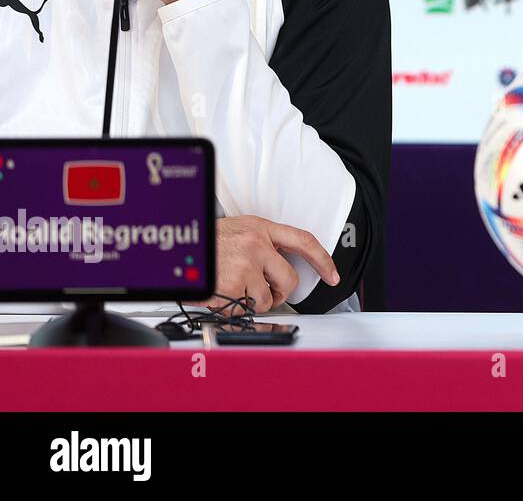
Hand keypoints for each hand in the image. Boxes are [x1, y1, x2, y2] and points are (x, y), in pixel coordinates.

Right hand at [201, 215, 340, 313]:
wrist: (174, 248)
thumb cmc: (202, 243)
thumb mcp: (236, 230)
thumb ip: (260, 245)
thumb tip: (278, 270)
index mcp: (260, 228)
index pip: (303, 241)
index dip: (322, 259)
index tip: (333, 275)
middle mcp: (256, 244)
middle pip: (289, 279)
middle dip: (279, 293)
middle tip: (265, 294)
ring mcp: (245, 265)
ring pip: (264, 300)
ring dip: (249, 302)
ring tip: (230, 288)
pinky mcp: (230, 285)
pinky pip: (241, 309)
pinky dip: (230, 308)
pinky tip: (218, 293)